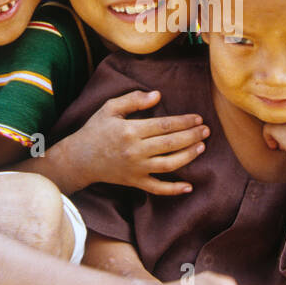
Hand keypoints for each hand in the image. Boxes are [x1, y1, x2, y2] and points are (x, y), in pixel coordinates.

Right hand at [66, 89, 208, 194]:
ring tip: (201, 147)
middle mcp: (135, 151)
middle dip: (191, 136)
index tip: (198, 118)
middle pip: (170, 143)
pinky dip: (173, 189)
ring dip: (188, 156)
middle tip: (206, 130)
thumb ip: (133, 99)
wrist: (78, 159)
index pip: (164, 125)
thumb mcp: (110, 108)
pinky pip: (157, 188)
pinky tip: (189, 186)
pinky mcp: (134, 182)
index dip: (184, 122)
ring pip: (169, 164)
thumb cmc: (95, 130)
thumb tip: (157, 95)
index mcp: (130, 130)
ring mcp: (136, 168)